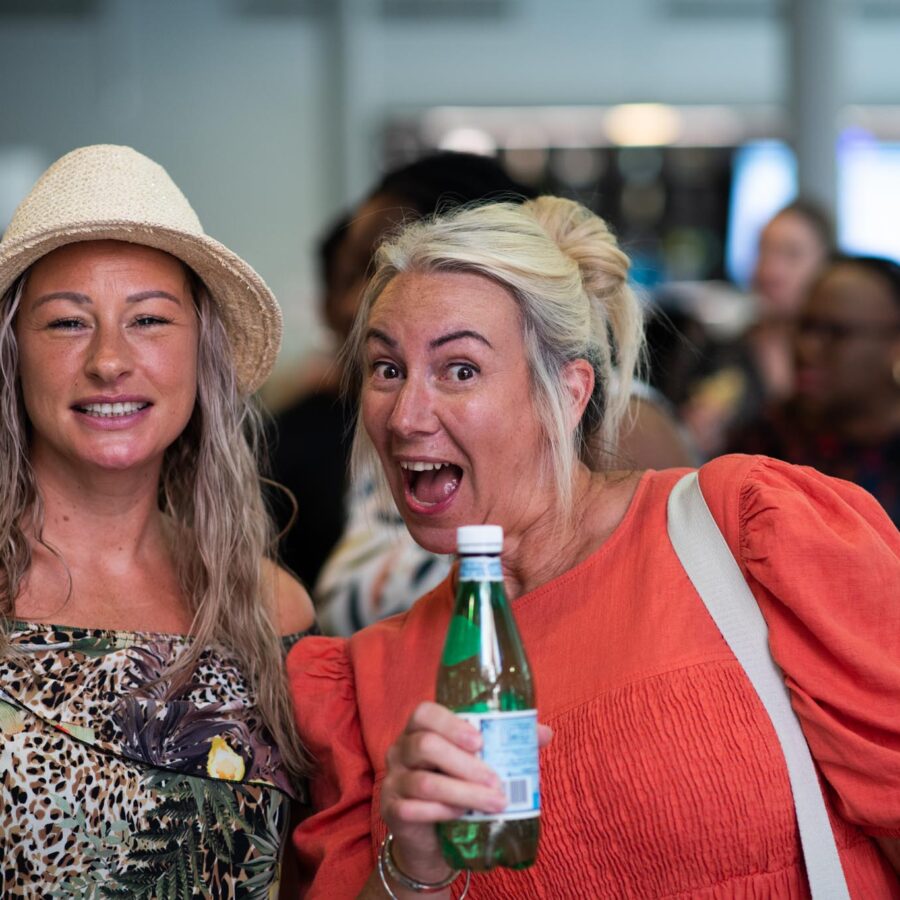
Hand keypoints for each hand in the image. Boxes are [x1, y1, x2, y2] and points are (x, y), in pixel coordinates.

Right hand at [379, 701, 551, 881]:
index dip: (451, 724)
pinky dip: (442, 812)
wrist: (431, 836)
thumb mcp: (477, 762)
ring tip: (494, 802)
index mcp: (420, 729)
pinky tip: (462, 816)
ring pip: (424, 782)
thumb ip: (505, 744)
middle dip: (465, 764)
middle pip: (426, 745)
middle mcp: (401, 749)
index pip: (425, 713)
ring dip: (463, 792)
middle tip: (496, 780)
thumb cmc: (456, 786)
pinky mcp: (391, 809)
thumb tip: (544, 733)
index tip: (480, 741)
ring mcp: (393, 779)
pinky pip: (413, 809)